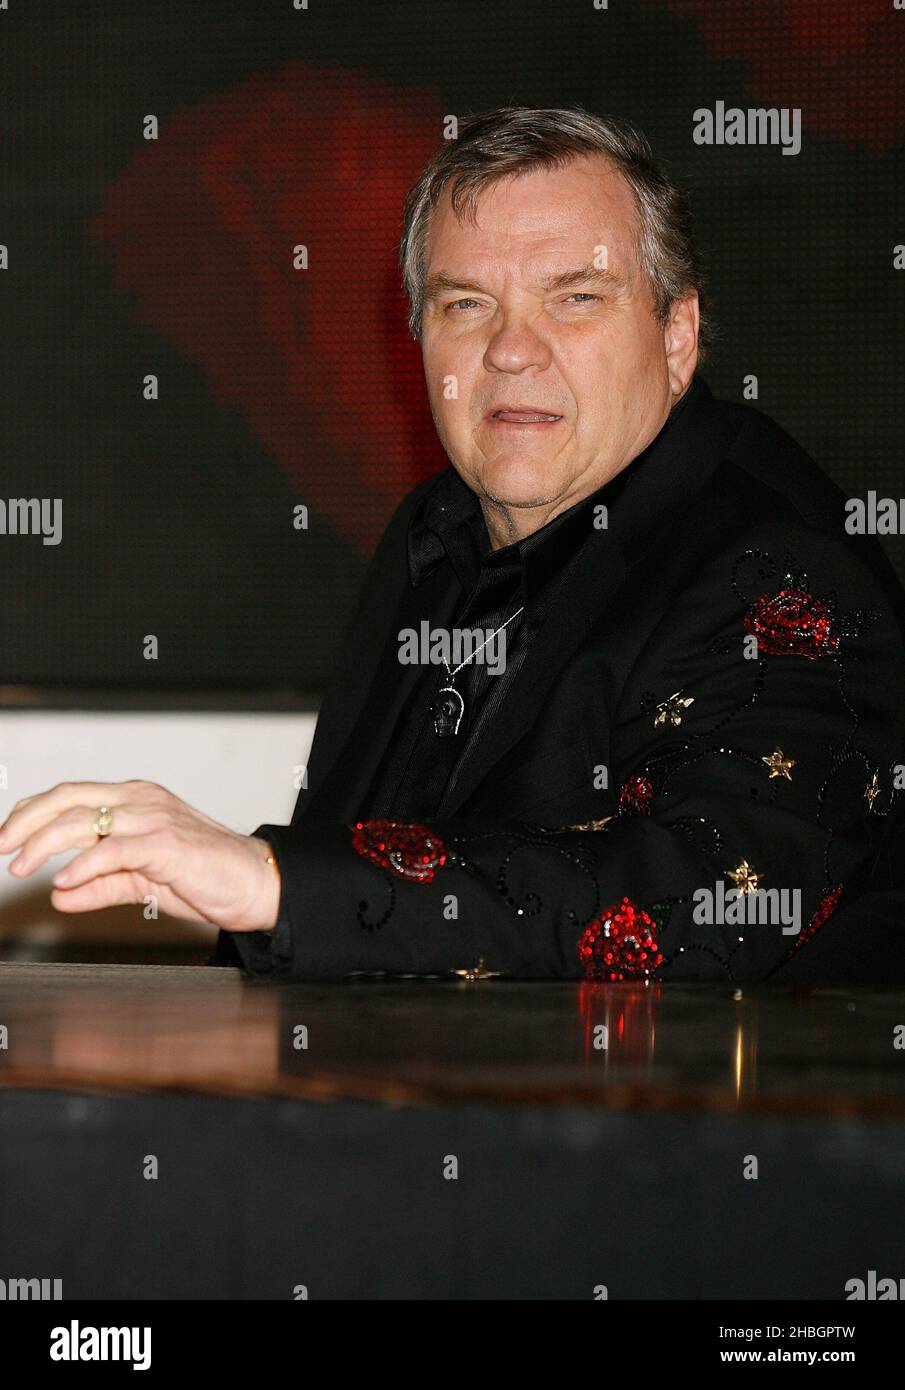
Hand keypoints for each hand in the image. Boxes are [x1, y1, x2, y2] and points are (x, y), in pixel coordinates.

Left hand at [0, 779, 281, 932]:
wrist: (257, 884)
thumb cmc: (208, 877)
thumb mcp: (142, 882)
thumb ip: (101, 885)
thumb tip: (59, 895)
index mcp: (136, 801)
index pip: (72, 796)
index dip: (33, 813)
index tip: (7, 836)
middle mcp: (142, 801)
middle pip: (69, 798)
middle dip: (26, 822)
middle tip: (1, 847)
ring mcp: (155, 818)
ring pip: (85, 820)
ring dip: (44, 844)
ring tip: (20, 867)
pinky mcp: (167, 844)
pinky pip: (115, 849)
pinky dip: (84, 863)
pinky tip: (64, 880)